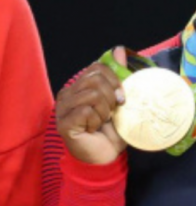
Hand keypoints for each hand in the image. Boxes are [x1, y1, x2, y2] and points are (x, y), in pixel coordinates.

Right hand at [56, 47, 128, 164]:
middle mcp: (68, 93)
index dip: (115, 81)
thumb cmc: (111, 129)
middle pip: (96, 80)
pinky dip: (96, 121)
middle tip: (111, 112)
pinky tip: (92, 129)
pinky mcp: (63, 123)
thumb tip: (119, 49)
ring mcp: (63, 108)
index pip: (98, 68)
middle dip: (112, 97)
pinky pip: (86, 111)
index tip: (121, 98)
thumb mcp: (120, 100)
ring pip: (92, 95)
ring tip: (101, 121)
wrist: (106, 156)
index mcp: (80, 85)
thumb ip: (119, 75)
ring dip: (105, 111)